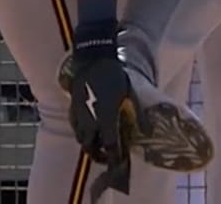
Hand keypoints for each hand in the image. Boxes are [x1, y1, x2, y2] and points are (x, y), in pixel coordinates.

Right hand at [61, 45, 144, 199]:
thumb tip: (149, 132)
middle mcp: (90, 120)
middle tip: (108, 156)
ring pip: (81, 139)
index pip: (109, 146)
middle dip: (99, 155)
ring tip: (100, 143)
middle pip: (90, 148)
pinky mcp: (72, 109)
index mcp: (106, 117)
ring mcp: (79, 116)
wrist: (93, 60)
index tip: (119, 160)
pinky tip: (90, 129)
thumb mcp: (131, 94)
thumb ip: (139, 114)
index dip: (114, 156)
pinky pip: (75, 128)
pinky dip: (82, 134)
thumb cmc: (115, 76)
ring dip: (90, 145)